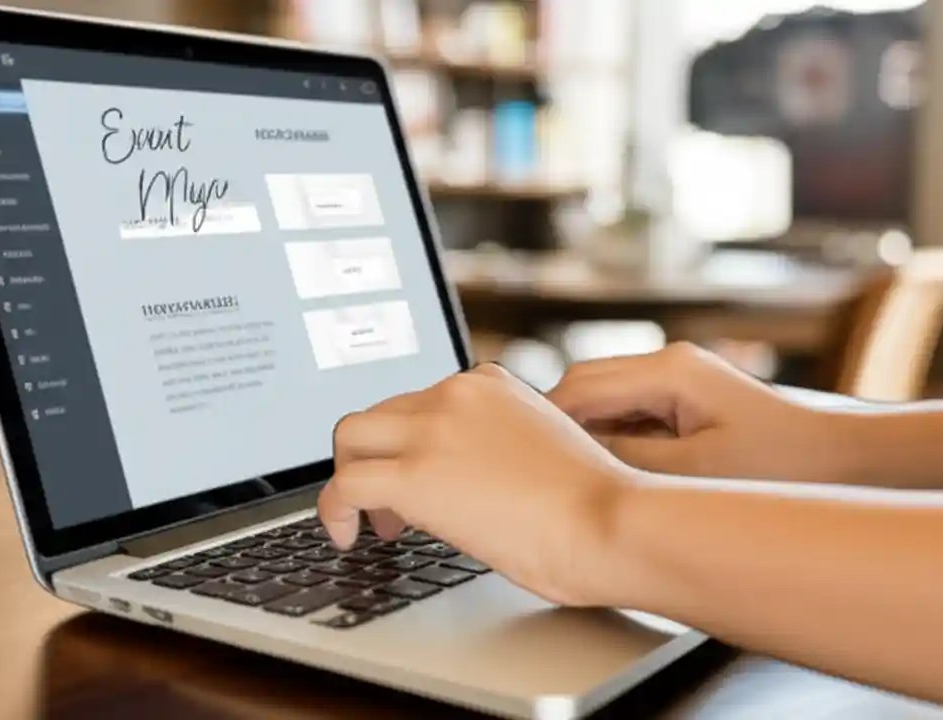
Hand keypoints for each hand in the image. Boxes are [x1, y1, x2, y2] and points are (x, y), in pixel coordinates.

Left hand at [317, 364, 632, 605]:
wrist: (608, 522)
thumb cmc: (594, 506)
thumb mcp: (542, 449)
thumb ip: (498, 446)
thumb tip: (468, 480)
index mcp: (491, 383)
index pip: (421, 399)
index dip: (409, 442)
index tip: (416, 475)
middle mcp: (457, 394)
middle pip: (380, 413)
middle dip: (379, 456)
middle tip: (392, 505)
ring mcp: (432, 430)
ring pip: (350, 437)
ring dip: (352, 476)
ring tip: (374, 522)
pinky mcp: (414, 475)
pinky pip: (344, 484)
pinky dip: (334, 511)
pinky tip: (349, 537)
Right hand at [547, 343, 848, 483]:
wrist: (845, 458)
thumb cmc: (781, 465)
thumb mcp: (695, 472)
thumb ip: (625, 459)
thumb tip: (566, 459)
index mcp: (669, 370)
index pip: (578, 386)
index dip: (540, 424)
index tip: (515, 459)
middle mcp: (669, 364)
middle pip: (585, 387)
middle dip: (556, 429)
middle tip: (532, 473)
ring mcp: (678, 379)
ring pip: (604, 402)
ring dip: (585, 436)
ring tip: (567, 479)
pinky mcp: (687, 400)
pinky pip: (631, 414)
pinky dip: (613, 440)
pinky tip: (608, 475)